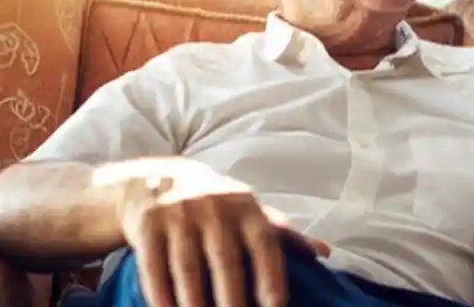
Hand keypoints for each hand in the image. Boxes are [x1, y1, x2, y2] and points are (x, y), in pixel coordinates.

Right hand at [113, 160, 328, 306]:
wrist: (157, 180)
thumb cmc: (216, 207)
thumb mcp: (249, 212)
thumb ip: (283, 235)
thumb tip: (325, 253)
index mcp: (246, 208)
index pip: (264, 244)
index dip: (271, 277)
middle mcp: (214, 208)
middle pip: (225, 261)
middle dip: (232, 300)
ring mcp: (179, 214)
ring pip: (187, 268)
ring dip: (193, 305)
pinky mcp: (147, 224)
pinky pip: (153, 267)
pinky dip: (160, 296)